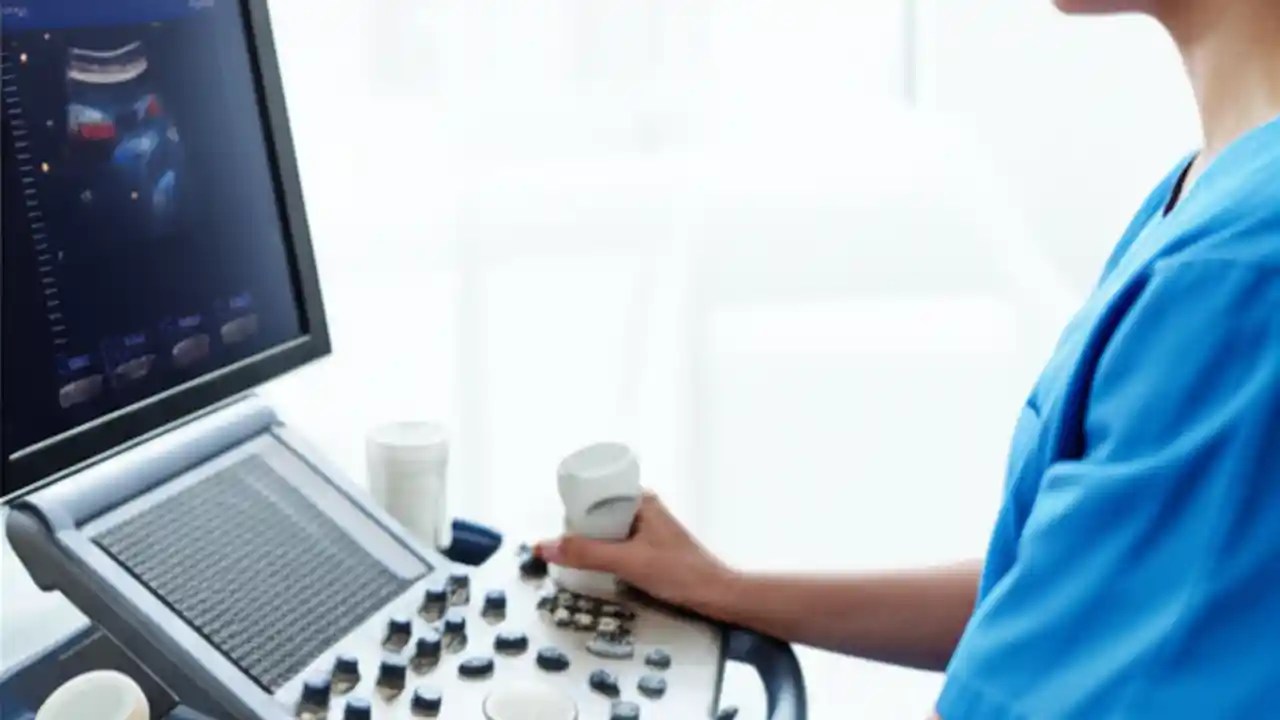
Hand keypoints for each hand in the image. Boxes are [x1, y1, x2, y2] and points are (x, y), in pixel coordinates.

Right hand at [535, 492, 734, 613]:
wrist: (714, 594)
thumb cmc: (679, 573)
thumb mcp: (626, 561)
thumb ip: (585, 554)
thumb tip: (544, 546)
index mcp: (641, 500)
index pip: (598, 491)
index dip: (576, 502)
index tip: (557, 519)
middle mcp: (645, 509)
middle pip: (600, 511)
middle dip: (580, 525)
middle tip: (562, 543)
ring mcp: (648, 528)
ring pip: (608, 529)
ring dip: (592, 540)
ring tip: (575, 554)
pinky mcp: (650, 547)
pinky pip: (618, 542)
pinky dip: (604, 551)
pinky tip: (597, 564)